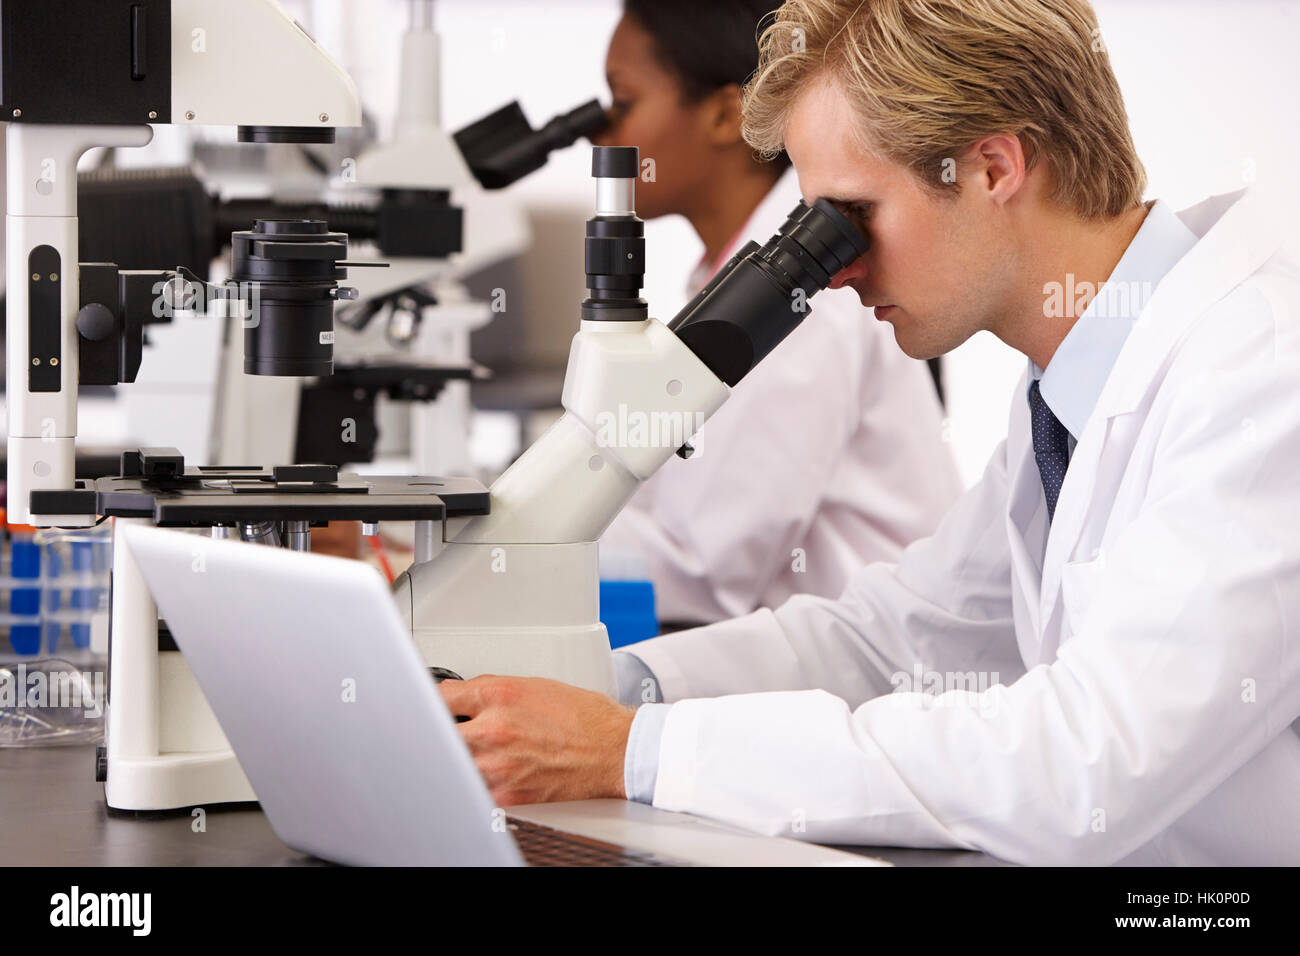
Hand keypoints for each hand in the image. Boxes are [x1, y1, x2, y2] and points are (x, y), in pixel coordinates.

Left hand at [439, 675, 634, 806]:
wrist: (614, 751)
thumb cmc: (583, 718)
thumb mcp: (535, 686)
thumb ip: (491, 689)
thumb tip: (459, 694)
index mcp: (501, 696)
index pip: (440, 697)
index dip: (432, 702)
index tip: (430, 706)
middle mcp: (495, 730)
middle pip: (438, 732)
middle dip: (440, 731)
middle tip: (446, 732)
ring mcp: (498, 767)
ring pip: (453, 764)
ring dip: (458, 758)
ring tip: (475, 754)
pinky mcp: (507, 797)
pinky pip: (474, 789)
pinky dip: (476, 782)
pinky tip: (489, 775)